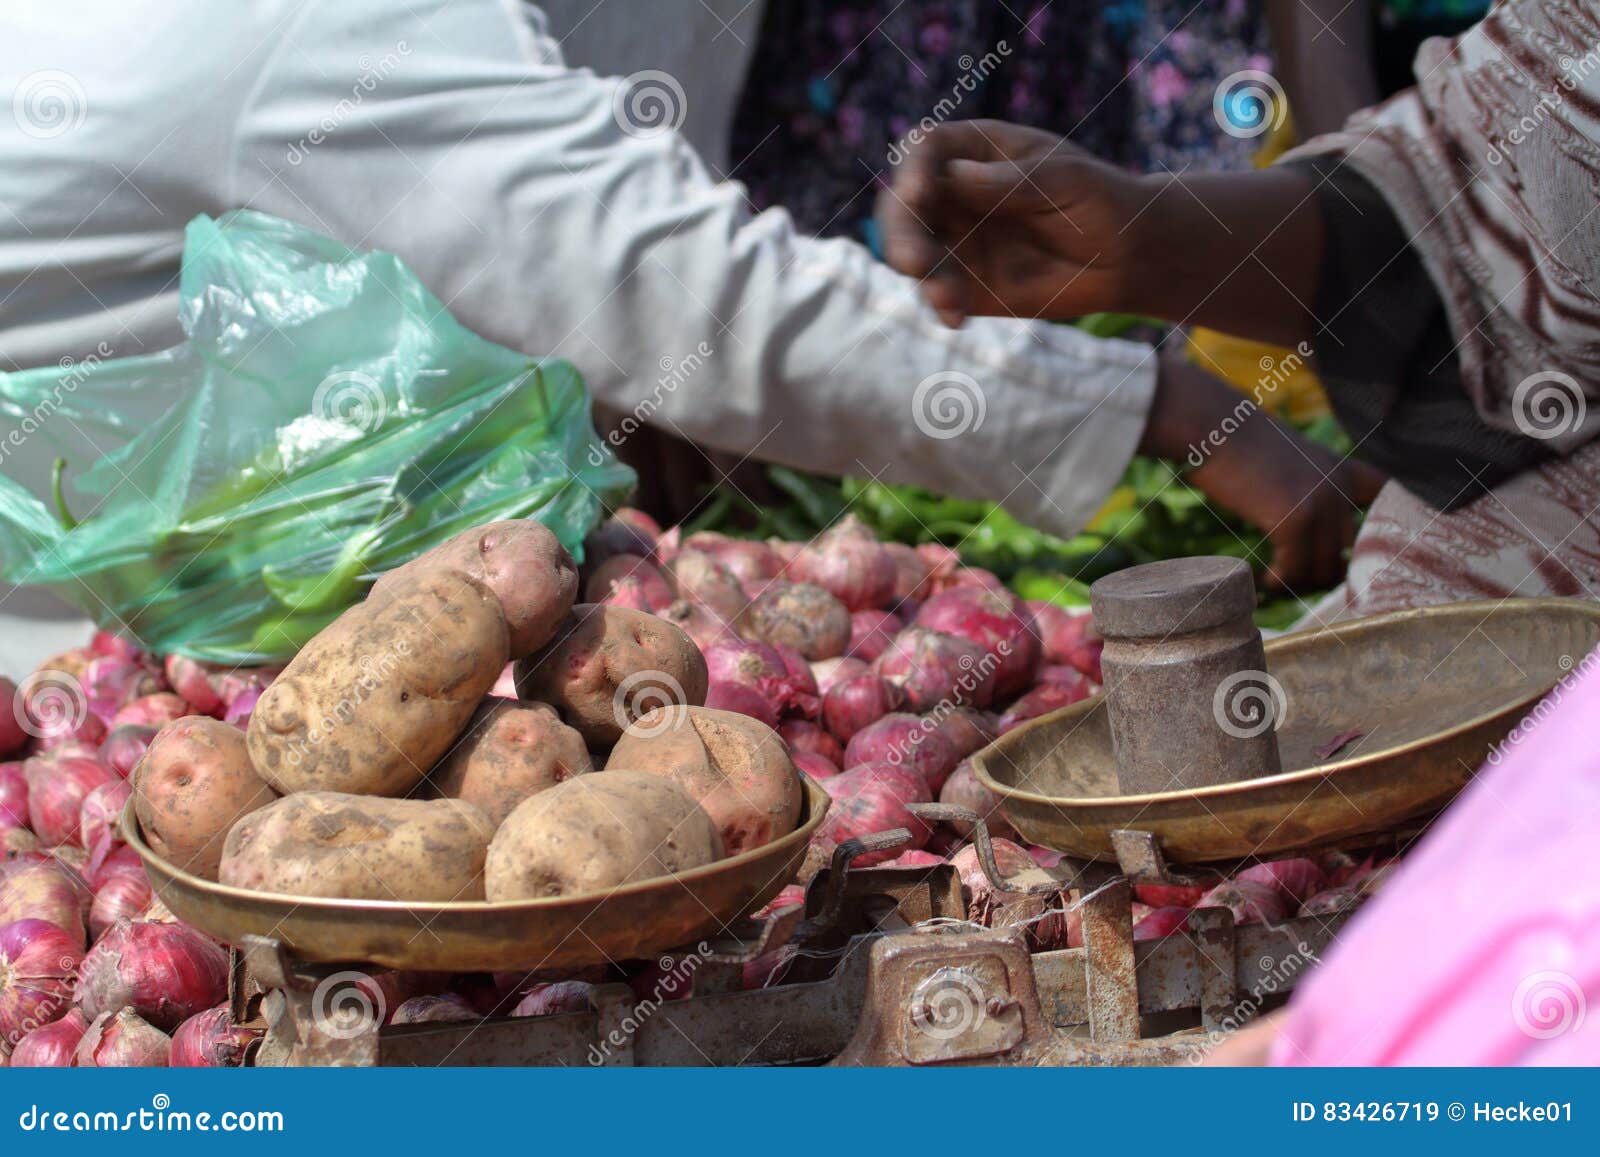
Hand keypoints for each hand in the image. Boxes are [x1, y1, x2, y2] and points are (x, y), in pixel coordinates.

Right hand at [877, 120, 1149, 325]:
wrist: (1126, 258)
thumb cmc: (1101, 201)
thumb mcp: (1065, 179)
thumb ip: (1013, 181)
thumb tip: (954, 178)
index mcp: (976, 152)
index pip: (925, 150)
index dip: (912, 169)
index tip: (919, 194)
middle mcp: (954, 194)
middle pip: (903, 204)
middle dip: (900, 232)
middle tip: (914, 262)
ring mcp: (956, 240)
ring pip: (912, 250)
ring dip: (919, 274)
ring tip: (946, 298)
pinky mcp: (964, 283)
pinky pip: (937, 292)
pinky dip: (940, 304)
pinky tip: (956, 318)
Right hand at [1142, 354, 1385, 591]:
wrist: (1214, 425)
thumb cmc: (1237, 439)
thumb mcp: (1288, 457)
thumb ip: (1306, 484)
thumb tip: (1301, 521)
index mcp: (1341, 469)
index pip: (1386, 497)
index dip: (1383, 525)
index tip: (1360, 547)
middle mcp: (1339, 488)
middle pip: (1354, 551)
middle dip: (1330, 571)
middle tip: (1300, 577)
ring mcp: (1320, 505)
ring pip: (1325, 568)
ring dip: (1302, 582)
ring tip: (1280, 581)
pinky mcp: (1293, 521)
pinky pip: (1296, 570)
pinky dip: (1281, 582)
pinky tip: (1266, 580)